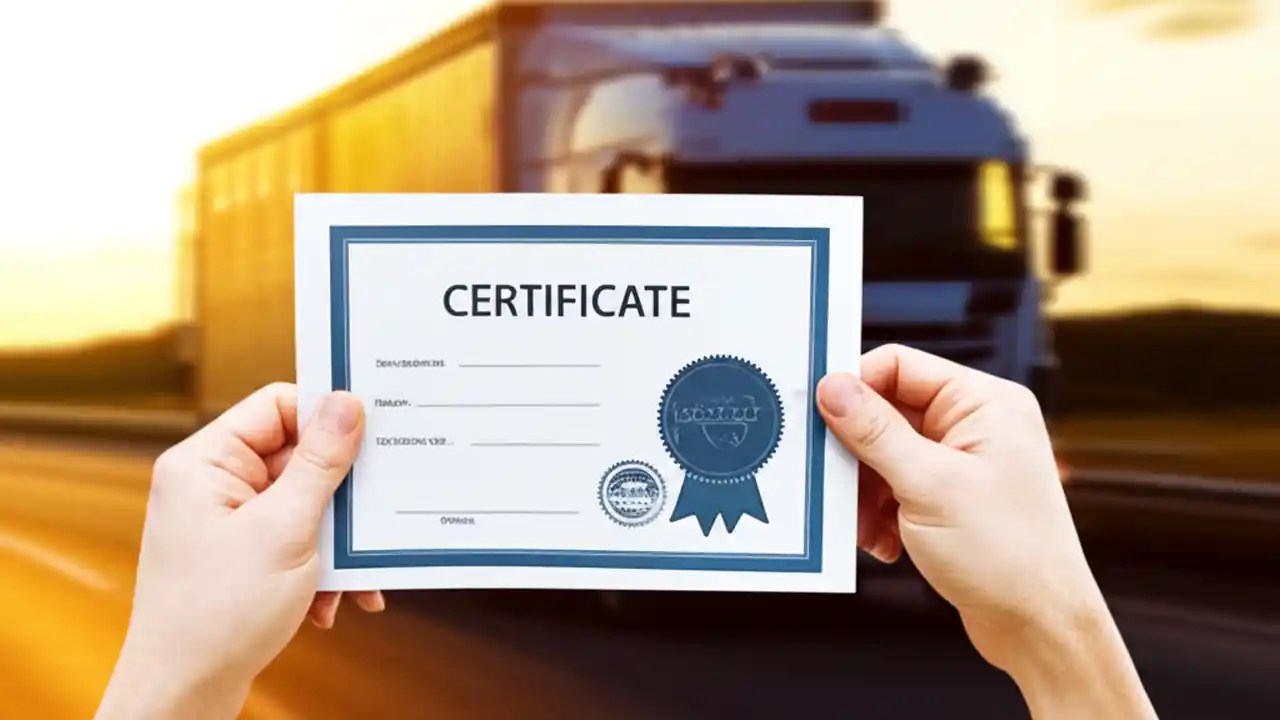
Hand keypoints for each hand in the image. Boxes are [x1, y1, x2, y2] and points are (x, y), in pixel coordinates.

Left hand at [98, 384, 382, 719]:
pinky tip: (330, 602)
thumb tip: (346, 402)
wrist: (182, 693)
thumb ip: (320, 463)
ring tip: (348, 582)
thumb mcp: (285, 529)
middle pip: (297, 458)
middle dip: (338, 500)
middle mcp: (210, 484)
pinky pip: (294, 539)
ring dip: (334, 544)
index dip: (325, 417)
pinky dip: (319, 567)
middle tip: (369, 522)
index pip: (277, 406)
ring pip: (303, 505)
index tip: (371, 436)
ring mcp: (223, 521)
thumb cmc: (216, 615)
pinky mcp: (239, 555)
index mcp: (204, 463)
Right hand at [818, 345, 1153, 718]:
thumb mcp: (927, 485)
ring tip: (868, 526)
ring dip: (865, 491)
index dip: (855, 387)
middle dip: (858, 454)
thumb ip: (874, 431)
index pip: (899, 366)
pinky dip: (879, 512)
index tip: (821, 415)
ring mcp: (964, 462)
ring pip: (885, 454)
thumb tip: (835, 388)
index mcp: (984, 403)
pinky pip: (895, 486)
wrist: (1038, 626)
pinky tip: (885, 541)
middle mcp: (977, 425)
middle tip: (838, 482)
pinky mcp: (951, 497)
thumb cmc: (1010, 557)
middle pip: (886, 412)